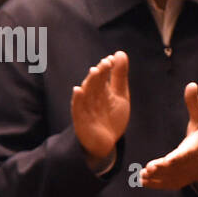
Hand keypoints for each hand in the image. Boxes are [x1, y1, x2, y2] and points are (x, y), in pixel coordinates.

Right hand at [71, 51, 129, 165]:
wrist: (105, 143)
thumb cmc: (110, 118)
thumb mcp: (119, 96)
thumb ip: (119, 76)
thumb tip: (120, 53)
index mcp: (101, 90)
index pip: (103, 76)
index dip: (107, 68)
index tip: (112, 59)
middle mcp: (92, 97)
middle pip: (95, 83)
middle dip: (100, 73)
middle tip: (106, 63)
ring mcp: (86, 108)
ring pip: (87, 93)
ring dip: (90, 82)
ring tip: (95, 71)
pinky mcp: (81, 120)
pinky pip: (77, 109)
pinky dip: (77, 100)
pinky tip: (78, 90)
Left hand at [140, 82, 197, 189]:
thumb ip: (194, 103)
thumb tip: (191, 84)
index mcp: (196, 148)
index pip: (185, 155)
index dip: (175, 159)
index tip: (165, 161)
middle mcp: (191, 163)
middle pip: (176, 168)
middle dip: (163, 170)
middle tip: (148, 169)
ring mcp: (186, 174)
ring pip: (171, 178)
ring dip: (157, 178)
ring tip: (142, 175)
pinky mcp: (181, 180)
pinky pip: (168, 184)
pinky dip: (157, 184)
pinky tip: (143, 181)